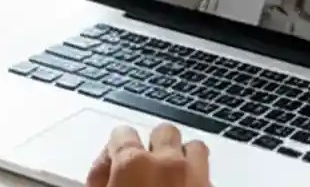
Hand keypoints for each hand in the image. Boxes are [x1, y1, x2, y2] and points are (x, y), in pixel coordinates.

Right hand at [85, 123, 211, 186]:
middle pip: (163, 131)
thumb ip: (99, 177)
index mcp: (134, 165)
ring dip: (182, 157)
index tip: (114, 159)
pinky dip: (198, 176)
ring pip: (194, 147)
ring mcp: (198, 178)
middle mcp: (169, 165)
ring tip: (170, 177)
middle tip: (145, 168)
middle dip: (154, 145)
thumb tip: (102, 169)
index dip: (116, 147)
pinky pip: (210, 173)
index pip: (122, 134)